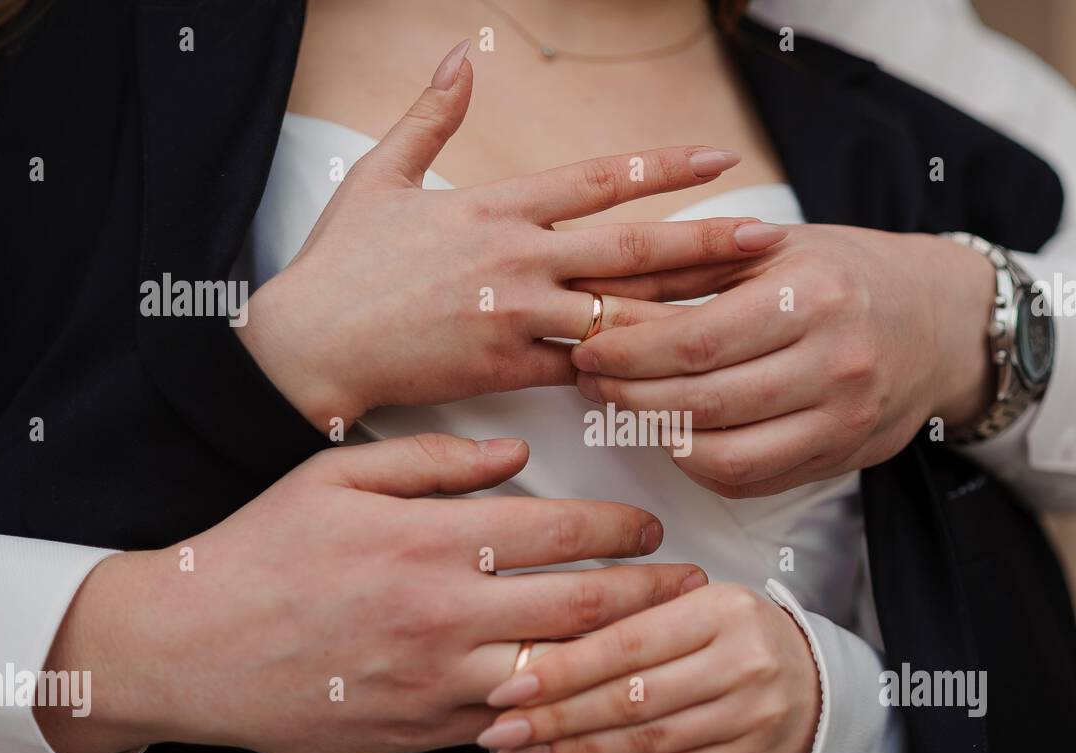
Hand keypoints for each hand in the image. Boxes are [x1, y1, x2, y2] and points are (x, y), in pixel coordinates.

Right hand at [34, 434, 706, 752]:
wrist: (191, 647)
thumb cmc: (261, 553)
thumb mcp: (335, 475)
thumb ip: (432, 460)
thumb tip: (516, 454)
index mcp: (429, 540)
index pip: (559, 530)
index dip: (621, 529)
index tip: (651, 527)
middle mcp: (445, 612)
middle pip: (580, 605)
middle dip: (650, 594)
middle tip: (691, 584)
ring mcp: (438, 679)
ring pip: (561, 673)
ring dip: (624, 657)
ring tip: (666, 641)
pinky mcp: (425, 728)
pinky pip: (516, 725)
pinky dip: (562, 711)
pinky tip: (595, 696)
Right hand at [237, 40, 785, 432]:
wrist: (309, 346)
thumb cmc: (343, 264)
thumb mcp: (380, 174)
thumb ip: (430, 116)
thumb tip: (457, 55)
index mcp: (496, 206)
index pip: (599, 180)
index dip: (664, 168)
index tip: (718, 160)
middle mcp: (518, 258)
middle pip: (632, 247)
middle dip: (705, 241)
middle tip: (766, 238)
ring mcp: (517, 316)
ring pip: (621, 314)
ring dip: (688, 311)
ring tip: (746, 309)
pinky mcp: (508, 370)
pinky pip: (586, 372)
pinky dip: (632, 373)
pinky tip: (680, 375)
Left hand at [474, 583, 819, 752]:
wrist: (816, 682)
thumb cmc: (740, 637)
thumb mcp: (699, 606)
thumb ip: (637, 620)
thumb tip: (544, 643)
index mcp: (722, 610)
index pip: (629, 643)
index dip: (564, 667)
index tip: (511, 684)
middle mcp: (740, 662)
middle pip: (631, 697)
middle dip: (555, 715)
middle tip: (501, 727)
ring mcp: (748, 715)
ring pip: (644, 739)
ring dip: (573, 749)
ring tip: (523, 750)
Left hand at [569, 225, 997, 496]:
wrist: (939, 321)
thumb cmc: (845, 274)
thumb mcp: (771, 247)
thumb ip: (685, 270)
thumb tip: (599, 295)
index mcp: (813, 295)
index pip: (695, 342)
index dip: (627, 353)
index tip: (586, 346)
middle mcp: (836, 363)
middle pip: (703, 403)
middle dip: (631, 395)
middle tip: (592, 380)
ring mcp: (843, 421)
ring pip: (725, 456)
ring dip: (660, 438)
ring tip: (629, 408)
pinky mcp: (841, 458)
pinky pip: (752, 481)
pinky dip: (700, 464)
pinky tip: (676, 434)